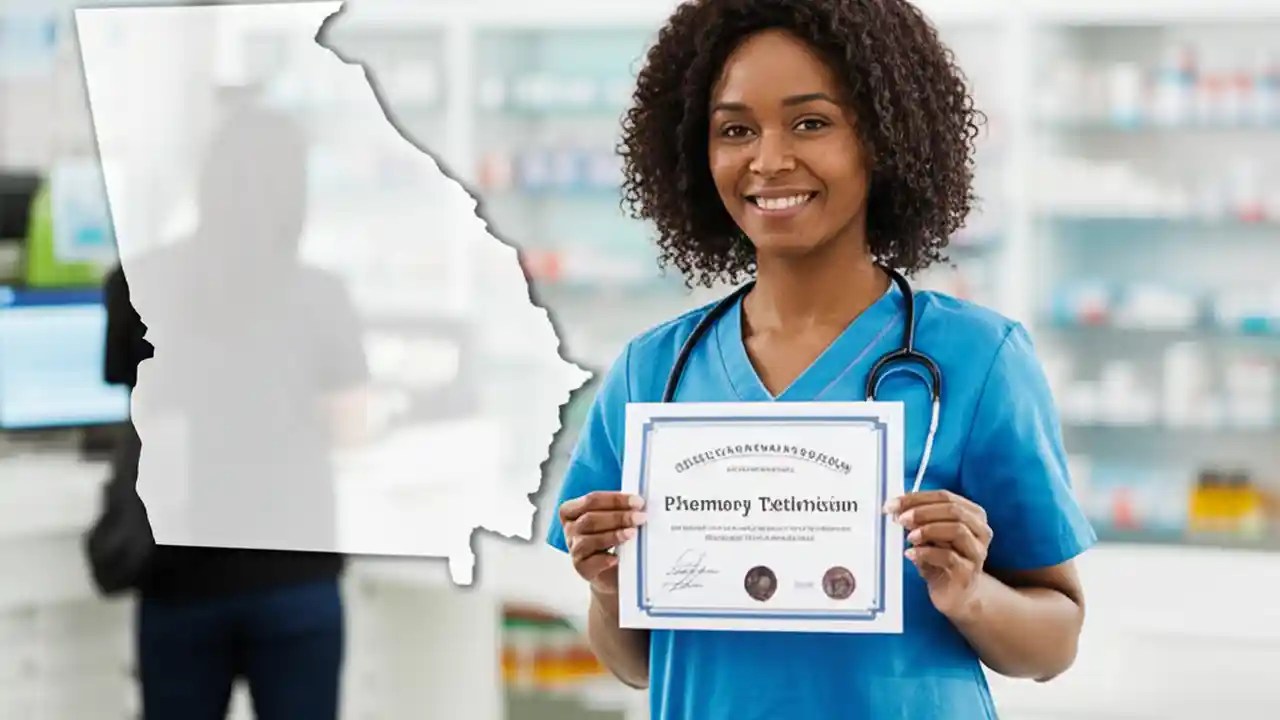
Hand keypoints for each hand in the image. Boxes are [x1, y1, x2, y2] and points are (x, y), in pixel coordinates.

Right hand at [559, 491, 647, 596]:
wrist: (612, 570)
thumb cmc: (611, 538)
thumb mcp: (612, 519)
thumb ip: (620, 509)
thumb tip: (638, 505)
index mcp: (572, 511)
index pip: (592, 500)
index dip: (616, 500)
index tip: (637, 502)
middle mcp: (570, 529)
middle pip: (590, 519)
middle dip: (618, 517)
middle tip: (640, 517)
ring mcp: (574, 549)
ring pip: (589, 540)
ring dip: (613, 536)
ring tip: (632, 533)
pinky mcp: (581, 568)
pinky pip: (591, 563)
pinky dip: (604, 560)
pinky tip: (617, 558)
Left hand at [885, 490, 992, 617]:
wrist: (955, 594)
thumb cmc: (941, 559)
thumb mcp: (929, 534)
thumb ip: (918, 518)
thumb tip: (896, 506)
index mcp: (973, 515)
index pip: (946, 497)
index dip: (918, 498)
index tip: (893, 504)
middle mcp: (980, 531)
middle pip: (954, 511)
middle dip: (923, 511)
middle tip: (900, 518)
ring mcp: (977, 552)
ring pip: (957, 530)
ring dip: (928, 530)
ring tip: (909, 537)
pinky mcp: (968, 573)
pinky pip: (949, 557)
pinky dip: (926, 553)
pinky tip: (911, 554)